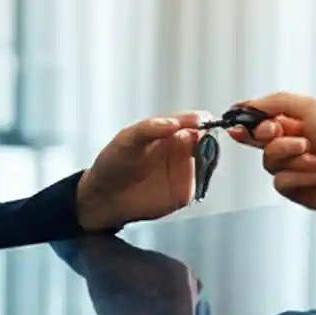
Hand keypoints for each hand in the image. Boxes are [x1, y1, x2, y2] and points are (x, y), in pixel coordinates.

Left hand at [75, 111, 206, 231]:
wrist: (104, 195)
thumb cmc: (114, 162)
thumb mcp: (127, 139)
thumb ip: (150, 128)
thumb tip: (175, 123)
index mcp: (169, 130)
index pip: (192, 120)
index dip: (200, 119)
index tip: (201, 120)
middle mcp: (181, 148)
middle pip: (207, 138)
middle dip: (210, 137)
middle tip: (205, 138)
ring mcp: (185, 169)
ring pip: (208, 159)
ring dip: (209, 156)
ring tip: (202, 154)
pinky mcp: (185, 191)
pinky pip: (200, 182)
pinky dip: (201, 177)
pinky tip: (192, 174)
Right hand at [226, 92, 315, 212]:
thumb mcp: (310, 105)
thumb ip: (274, 102)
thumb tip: (247, 105)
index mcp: (300, 122)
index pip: (264, 121)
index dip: (249, 123)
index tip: (238, 123)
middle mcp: (296, 144)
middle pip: (261, 142)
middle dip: (273, 137)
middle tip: (288, 135)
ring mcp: (296, 167)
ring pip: (269, 161)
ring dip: (292, 157)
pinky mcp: (298, 189)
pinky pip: (281, 181)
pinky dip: (300, 176)